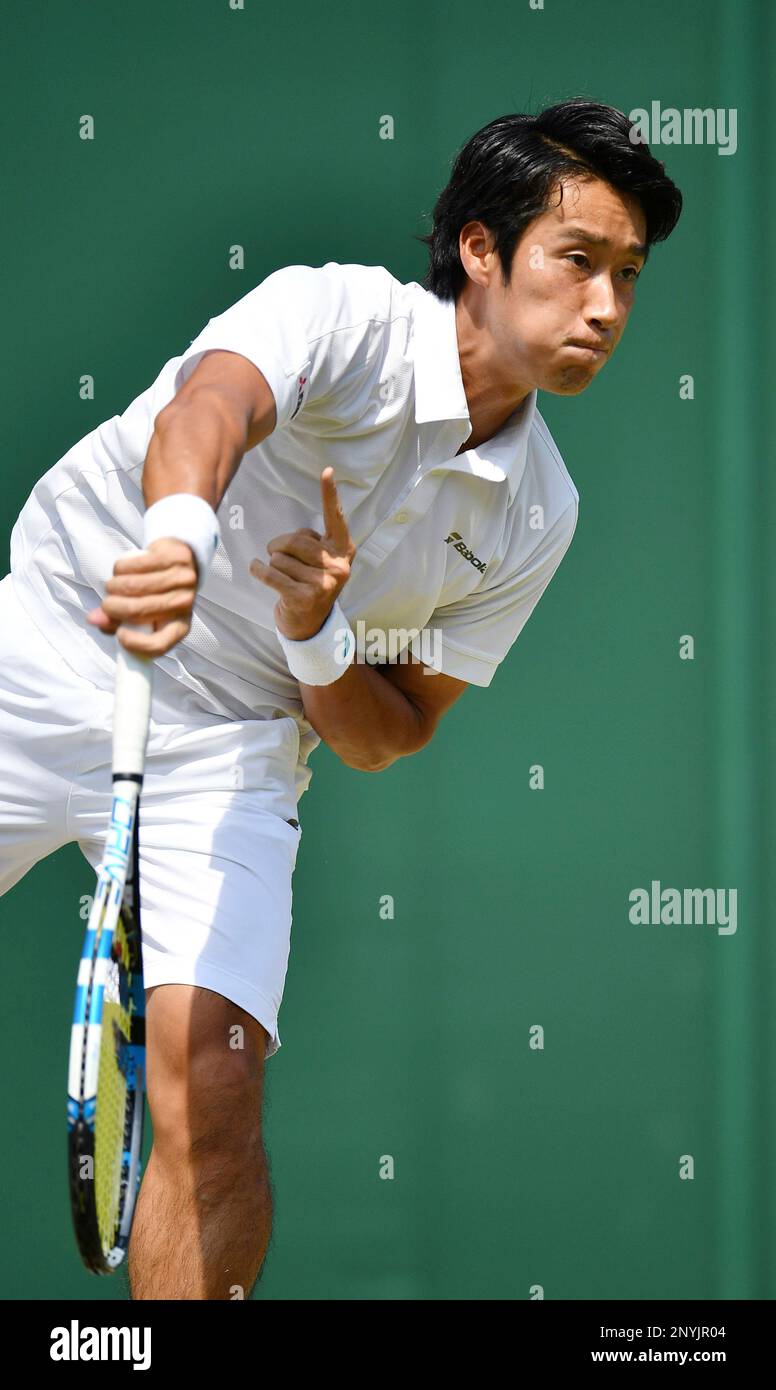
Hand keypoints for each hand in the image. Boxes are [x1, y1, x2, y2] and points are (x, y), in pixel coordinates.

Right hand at [86, 537, 198, 656]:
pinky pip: (136, 565)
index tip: (120, 634)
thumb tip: (93, 619)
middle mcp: (185, 604)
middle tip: (107, 604)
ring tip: (113, 587)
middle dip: (112, 607)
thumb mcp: (140, 614)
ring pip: (133, 586)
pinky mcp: (175, 557)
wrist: (181, 561)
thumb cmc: (157, 593)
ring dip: (114, 586)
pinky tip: (121, 571)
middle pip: (138, 611)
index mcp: (180, 626)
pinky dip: (120, 568)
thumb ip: (115, 621)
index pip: (158, 644)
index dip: (134, 643)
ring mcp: (183, 580)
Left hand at [250, 466, 355, 639]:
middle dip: (279, 545)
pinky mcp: (305, 598)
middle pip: (295, 540)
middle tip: (279, 555)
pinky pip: (271, 574)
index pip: (335, 518)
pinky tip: (257, 570)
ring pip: (280, 558)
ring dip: (272, 563)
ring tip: (282, 575)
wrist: (309, 624)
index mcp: (343, 550)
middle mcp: (339, 566)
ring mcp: (324, 584)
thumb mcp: (319, 559)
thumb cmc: (309, 581)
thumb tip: (284, 544)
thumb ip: (311, 541)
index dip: (330, 495)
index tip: (327, 471)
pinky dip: (258, 571)